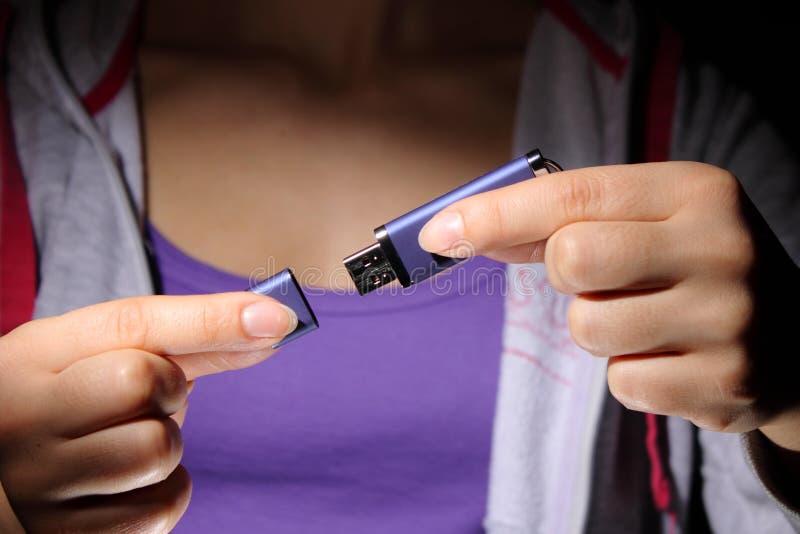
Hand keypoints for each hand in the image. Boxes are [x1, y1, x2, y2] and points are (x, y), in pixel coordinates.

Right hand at [0, 292, 296, 531]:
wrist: (1, 468)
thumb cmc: (65, 397)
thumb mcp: (99, 353)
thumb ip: (185, 336)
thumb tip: (274, 324)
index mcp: (33, 360)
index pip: (135, 327)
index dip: (214, 318)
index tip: (283, 316)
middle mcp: (23, 423)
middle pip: (149, 384)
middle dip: (166, 387)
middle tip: (137, 397)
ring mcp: (39, 489)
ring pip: (160, 450)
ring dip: (165, 442)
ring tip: (122, 440)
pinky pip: (163, 507)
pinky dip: (162, 489)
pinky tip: (123, 482)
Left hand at [419, 161, 799, 449]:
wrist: (792, 337)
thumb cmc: (691, 267)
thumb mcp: (646, 223)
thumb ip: (561, 222)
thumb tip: (461, 230)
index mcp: (695, 190)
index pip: (573, 195)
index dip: (495, 214)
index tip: (438, 234)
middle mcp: (720, 246)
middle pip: (574, 259)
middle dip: (567, 276)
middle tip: (603, 278)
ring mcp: (730, 318)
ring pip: (589, 329)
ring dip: (600, 331)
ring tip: (649, 320)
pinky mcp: (726, 383)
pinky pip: (623, 383)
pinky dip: (631, 374)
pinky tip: (673, 359)